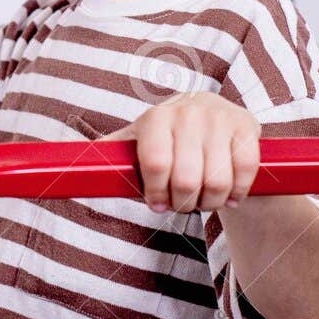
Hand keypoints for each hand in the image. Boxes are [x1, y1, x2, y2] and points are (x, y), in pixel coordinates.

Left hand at [106, 92, 260, 212]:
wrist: (215, 115)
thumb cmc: (169, 137)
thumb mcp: (138, 139)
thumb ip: (111, 152)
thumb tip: (71, 164)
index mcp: (155, 117)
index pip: (155, 164)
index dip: (156, 193)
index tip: (156, 205)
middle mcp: (187, 113)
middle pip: (186, 179)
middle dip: (183, 204)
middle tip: (182, 205)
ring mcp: (219, 118)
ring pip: (217, 180)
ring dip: (211, 203)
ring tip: (204, 202)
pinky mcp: (247, 126)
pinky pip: (245, 172)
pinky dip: (238, 193)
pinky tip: (229, 196)